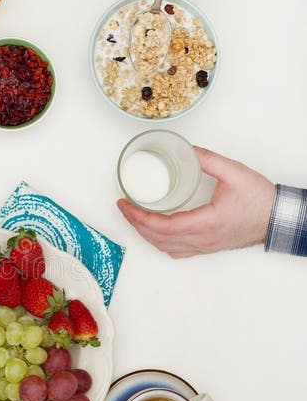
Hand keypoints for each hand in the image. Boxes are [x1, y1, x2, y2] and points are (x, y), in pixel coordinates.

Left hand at [117, 147, 275, 257]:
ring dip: (146, 234)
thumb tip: (185, 149)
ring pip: (166, 247)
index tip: (125, 204)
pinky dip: (161, 243)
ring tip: (134, 218)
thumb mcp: (234, 172)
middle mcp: (202, 239)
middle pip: (158, 238)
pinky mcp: (208, 246)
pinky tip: (156, 234)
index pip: (162, 226)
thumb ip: (208, 159)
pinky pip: (178, 251)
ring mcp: (204, 246)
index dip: (138, 217)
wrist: (278, 218)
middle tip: (123, 208)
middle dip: (135, 224)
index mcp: (205, 223)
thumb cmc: (260, 200)